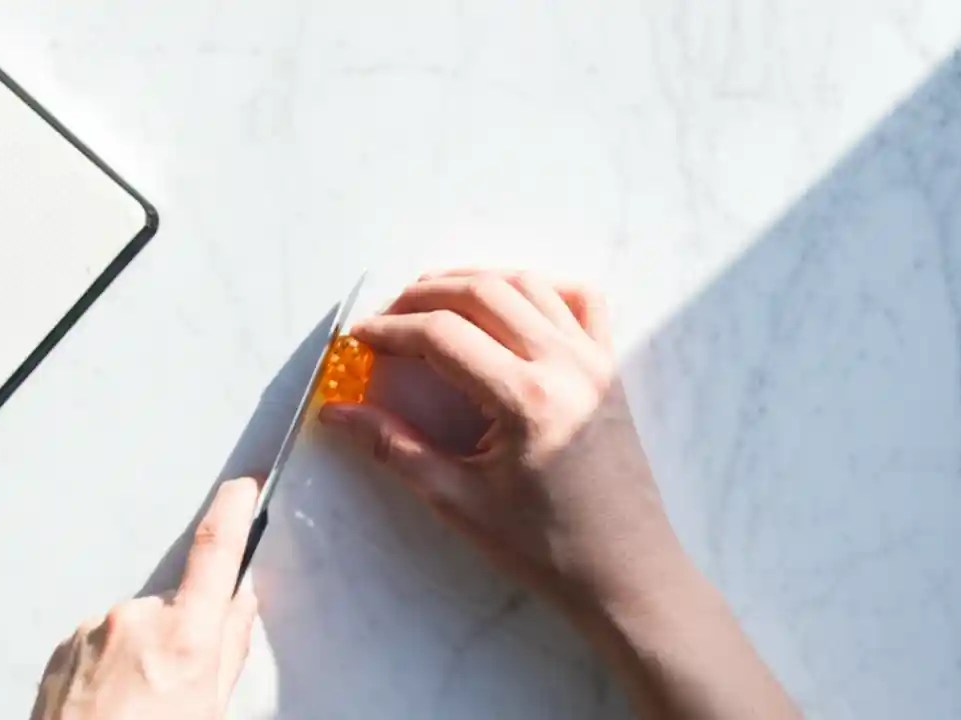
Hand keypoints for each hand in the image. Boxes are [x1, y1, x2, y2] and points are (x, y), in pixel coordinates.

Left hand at [30, 477, 259, 719]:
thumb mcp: (211, 713)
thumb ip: (227, 652)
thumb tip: (238, 606)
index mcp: (186, 638)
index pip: (216, 549)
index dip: (234, 507)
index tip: (245, 485)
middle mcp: (136, 621)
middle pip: (176, 607)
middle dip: (182, 636)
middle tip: (178, 692)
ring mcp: (93, 632)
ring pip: (135, 629)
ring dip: (141, 658)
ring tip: (137, 710)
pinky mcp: (63, 649)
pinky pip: (101, 645)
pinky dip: (110, 669)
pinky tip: (110, 709)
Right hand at [321, 269, 796, 718]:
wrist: (625, 572)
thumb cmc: (542, 547)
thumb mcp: (458, 501)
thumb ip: (393, 448)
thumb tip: (335, 413)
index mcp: (524, 400)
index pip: (442, 335)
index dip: (390, 330)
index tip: (357, 339)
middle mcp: (564, 365)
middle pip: (482, 292)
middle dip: (423, 295)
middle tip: (386, 319)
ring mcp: (593, 360)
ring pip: (528, 284)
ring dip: (474, 281)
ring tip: (432, 304)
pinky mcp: (610, 367)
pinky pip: (580, 300)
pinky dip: (539, 287)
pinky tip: (508, 303)